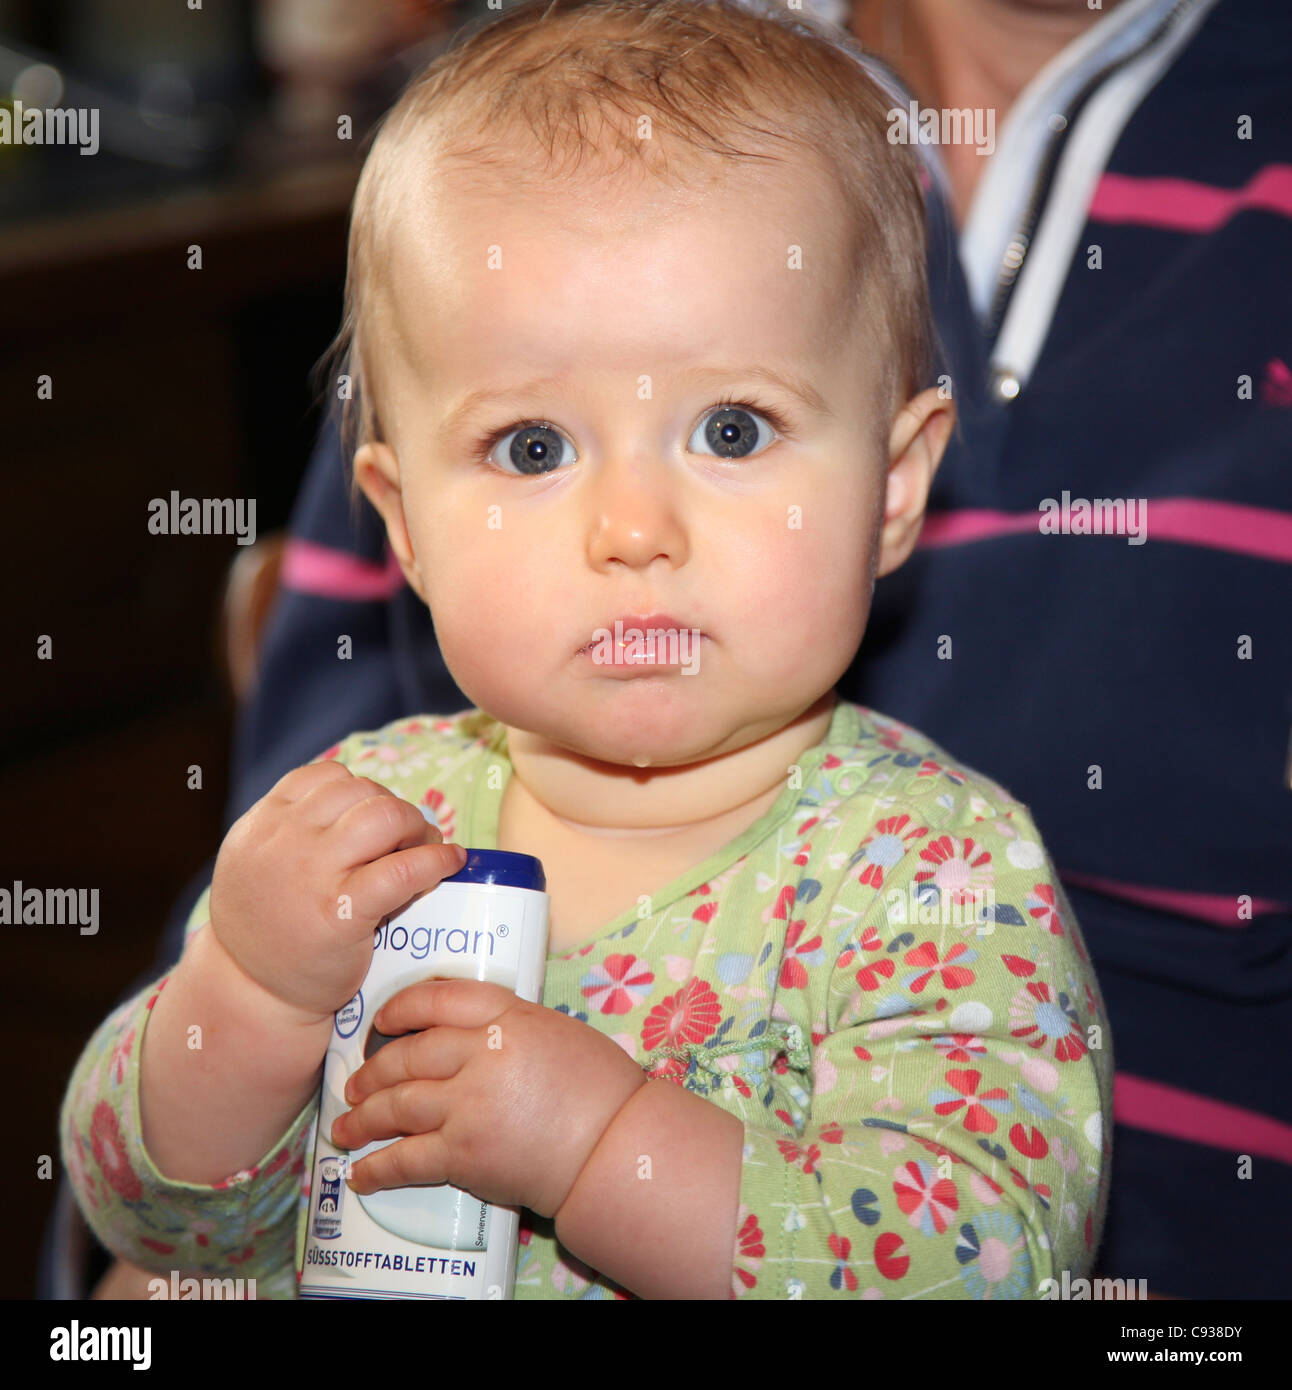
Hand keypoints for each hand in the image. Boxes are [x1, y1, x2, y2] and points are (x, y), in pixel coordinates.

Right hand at [208, 761, 466, 1019]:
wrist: (252, 994)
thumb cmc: (268, 927)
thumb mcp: (259, 862)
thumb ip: (297, 829)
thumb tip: (373, 806)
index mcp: (263, 823)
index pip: (327, 776)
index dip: (364, 792)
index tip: (379, 818)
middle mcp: (284, 841)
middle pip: (364, 792)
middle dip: (397, 809)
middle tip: (412, 838)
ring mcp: (312, 874)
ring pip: (385, 816)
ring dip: (418, 828)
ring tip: (426, 850)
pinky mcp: (342, 912)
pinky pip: (403, 869)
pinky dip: (436, 860)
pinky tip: (450, 862)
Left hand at [329, 978, 647, 1218]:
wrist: (612, 1145)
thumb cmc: (598, 1087)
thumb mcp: (553, 1030)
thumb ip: (506, 1027)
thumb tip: (468, 1035)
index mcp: (506, 1016)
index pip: (438, 999)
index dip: (402, 1008)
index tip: (383, 1020)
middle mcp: (480, 1053)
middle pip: (407, 1055)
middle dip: (374, 1072)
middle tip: (357, 1084)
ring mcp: (467, 1103)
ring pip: (397, 1104)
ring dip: (364, 1118)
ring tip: (345, 1127)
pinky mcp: (463, 1153)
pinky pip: (406, 1158)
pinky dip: (378, 1168)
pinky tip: (361, 1173)